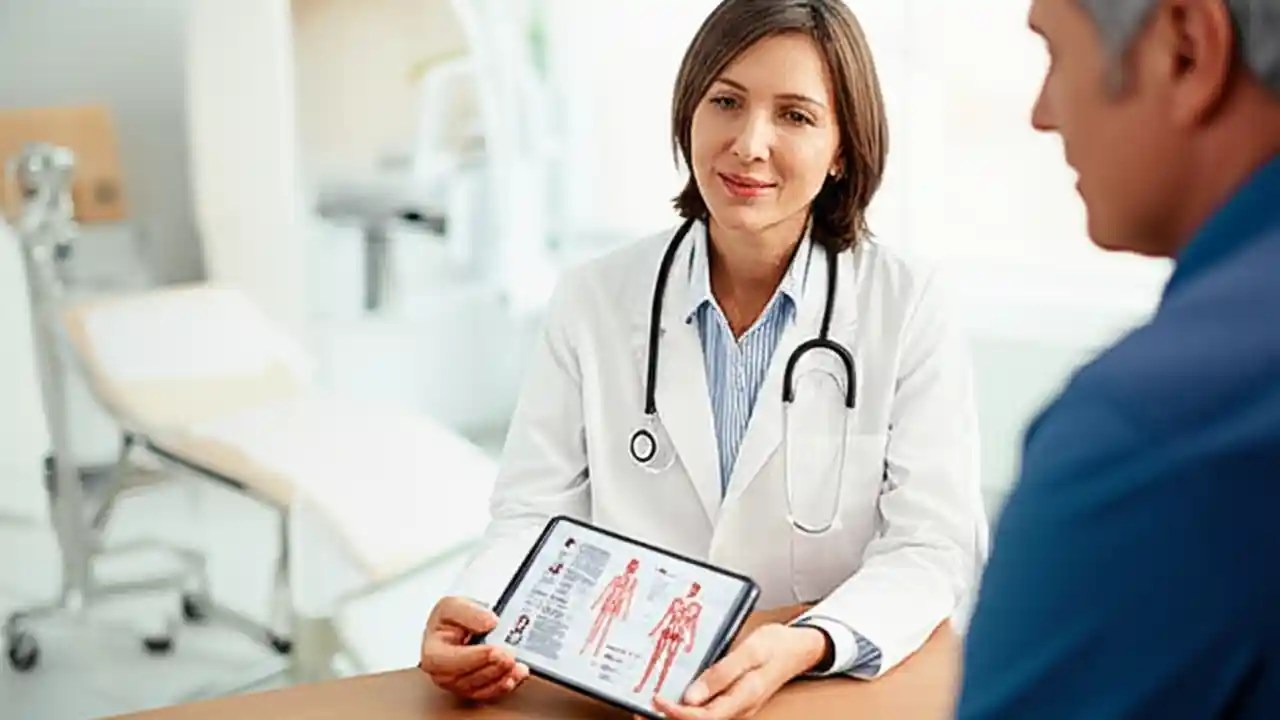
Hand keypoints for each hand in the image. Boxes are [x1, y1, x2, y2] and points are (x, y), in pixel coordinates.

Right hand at [418, 596, 529, 701]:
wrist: (462, 626)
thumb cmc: (451, 618)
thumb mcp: (454, 605)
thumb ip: (468, 612)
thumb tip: (488, 623)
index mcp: (432, 653)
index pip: (448, 662)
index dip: (473, 658)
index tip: (493, 650)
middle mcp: (443, 674)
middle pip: (467, 678)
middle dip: (491, 668)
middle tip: (509, 656)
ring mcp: (458, 685)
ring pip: (481, 688)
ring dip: (501, 677)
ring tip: (516, 664)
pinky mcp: (475, 690)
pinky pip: (490, 693)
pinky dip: (506, 684)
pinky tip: (517, 674)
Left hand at [650, 624, 826, 719]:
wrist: (799, 648)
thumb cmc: (776, 646)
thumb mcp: (749, 651)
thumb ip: (721, 673)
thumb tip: (692, 697)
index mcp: (743, 698)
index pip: (702, 718)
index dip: (676, 713)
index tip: (655, 700)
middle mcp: (738, 708)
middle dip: (668, 719)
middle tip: (640, 711)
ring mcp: (736, 707)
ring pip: (701, 719)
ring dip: (676, 715)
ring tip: (649, 707)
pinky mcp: (733, 700)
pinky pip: (707, 711)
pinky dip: (687, 707)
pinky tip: (674, 699)